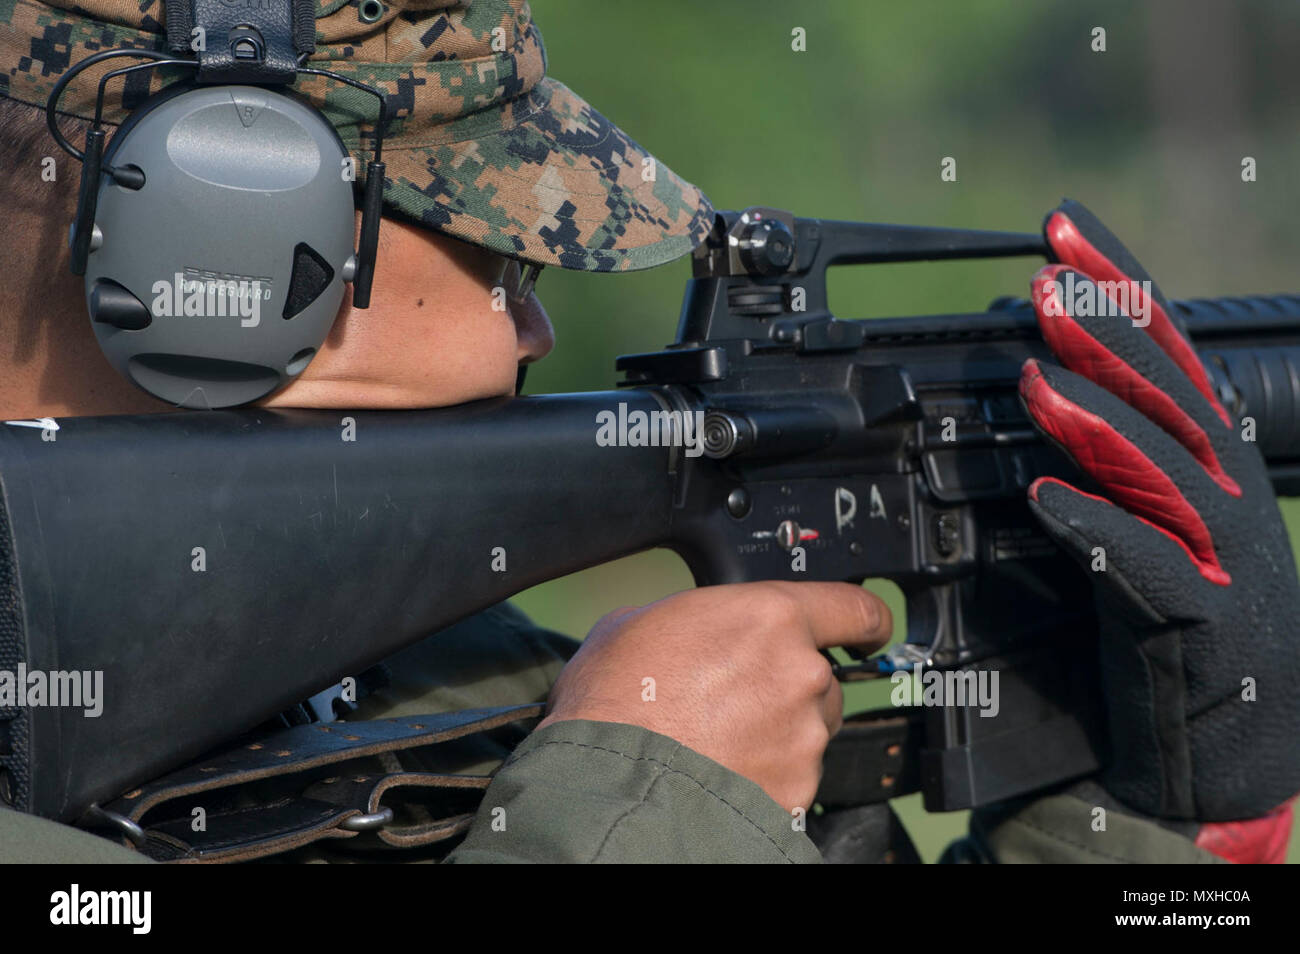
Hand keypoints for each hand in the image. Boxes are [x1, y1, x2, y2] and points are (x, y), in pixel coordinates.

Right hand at [538, 582, 891, 813]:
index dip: (864, 621)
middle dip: (786, 689)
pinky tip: (719, 772)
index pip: (855, 609)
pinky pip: (792, 778)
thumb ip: (695, 617)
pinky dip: (766, 778)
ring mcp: (803, 739)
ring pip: (807, 731)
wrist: (607, 788)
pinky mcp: (798, 793)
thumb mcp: (636, 623)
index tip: (865, 631)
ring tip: (713, 743)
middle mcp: (800, 674)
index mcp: (770, 618)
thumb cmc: (612, 704)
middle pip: (820, 678)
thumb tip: (697, 628)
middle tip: (731, 701)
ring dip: (775, 735)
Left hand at [1021, 199, 1299, 820]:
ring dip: (1099, 417)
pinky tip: (1045, 499)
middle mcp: (1229, 497)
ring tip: (1035, 373)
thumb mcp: (1146, 530)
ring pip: (1166, 470)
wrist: (1234, 755)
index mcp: (1212, 465)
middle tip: (1047, 277)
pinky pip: (1151, 567)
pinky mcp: (1207, 625)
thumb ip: (1112, 464)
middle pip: (1172, 396)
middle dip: (1109, 330)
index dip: (1119, 289)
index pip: (1166, 357)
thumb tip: (1049, 394)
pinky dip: (1100, 528)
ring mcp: (1227, 558)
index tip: (1061, 234)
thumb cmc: (1178, 639)